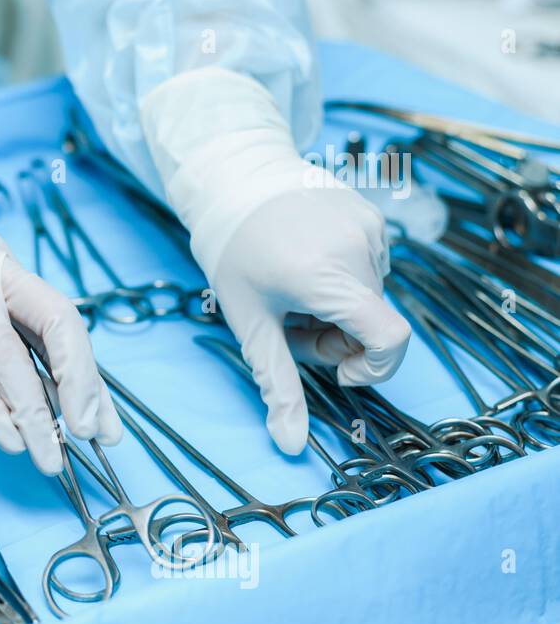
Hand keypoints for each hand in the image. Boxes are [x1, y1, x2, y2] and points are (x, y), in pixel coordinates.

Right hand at [0, 225, 122, 473]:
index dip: (88, 374)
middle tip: (92, 433)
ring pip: (13, 356)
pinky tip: (13, 440)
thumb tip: (49, 398)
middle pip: (57, 322)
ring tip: (51, 457)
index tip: (103, 422)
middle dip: (83, 384)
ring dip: (37, 414)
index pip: (60, 318)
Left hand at [141, 67, 410, 453]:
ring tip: (290, 289)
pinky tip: (304, 263)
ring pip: (370, 296)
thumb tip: (291, 447)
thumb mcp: (249, 322)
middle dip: (334, 338)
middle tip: (287, 324)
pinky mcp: (371, 213)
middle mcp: (359, 248)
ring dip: (337, 309)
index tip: (337, 369)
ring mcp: (370, 226)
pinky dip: (343, 279)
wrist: (233, 177)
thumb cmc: (232, 251)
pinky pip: (369, 265)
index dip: (371, 368)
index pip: (391, 340)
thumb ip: (276, 384)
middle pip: (372, 323)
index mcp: (328, 277)